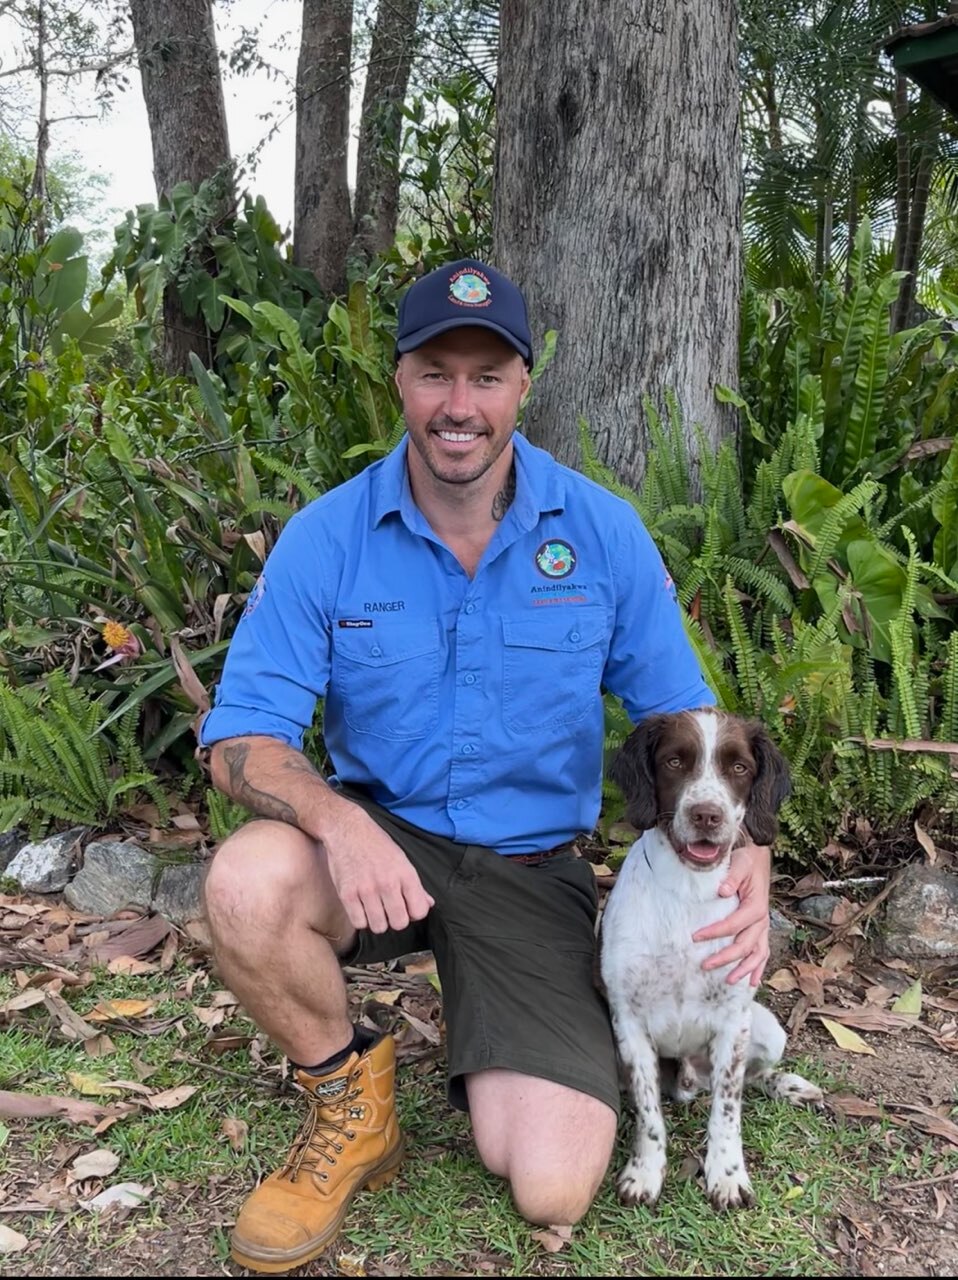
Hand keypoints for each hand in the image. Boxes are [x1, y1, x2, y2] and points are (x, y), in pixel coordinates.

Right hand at [323, 803, 434, 933]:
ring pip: (379, 927)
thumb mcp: (401, 859)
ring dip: (377, 920)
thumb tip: (428, 904)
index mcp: (405, 874)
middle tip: (389, 909)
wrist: (347, 829)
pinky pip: (359, 923)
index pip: (419, 911)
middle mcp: (387, 883)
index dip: (414, 913)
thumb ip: (415, 885)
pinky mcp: (347, 894)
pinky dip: (360, 919)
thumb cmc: (376, 844)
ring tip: (374, 907)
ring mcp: (366, 890)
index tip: (406, 907)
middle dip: (396, 919)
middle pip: (399, 923)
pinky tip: (361, 906)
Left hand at [693, 842, 770, 986]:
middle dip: (725, 958)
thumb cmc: (746, 861)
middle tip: (705, 966)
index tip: (694, 938)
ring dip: (744, 969)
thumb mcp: (740, 864)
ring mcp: (763, 926)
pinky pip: (763, 952)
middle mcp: (762, 920)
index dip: (714, 933)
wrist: (758, 858)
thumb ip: (732, 877)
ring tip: (729, 981)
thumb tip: (722, 891)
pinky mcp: (762, 928)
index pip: (733, 925)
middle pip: (744, 945)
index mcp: (755, 906)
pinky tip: (752, 982)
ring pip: (757, 954)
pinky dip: (759, 967)